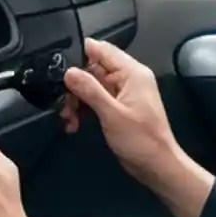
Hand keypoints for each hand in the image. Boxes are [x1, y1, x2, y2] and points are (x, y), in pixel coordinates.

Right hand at [60, 38, 182, 184]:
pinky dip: (84, 109)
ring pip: (91, 85)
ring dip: (76, 100)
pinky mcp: (118, 107)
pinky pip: (96, 100)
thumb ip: (90, 90)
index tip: (58, 69)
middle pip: (93, 69)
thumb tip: (69, 71)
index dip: (79, 55)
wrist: (157, 167)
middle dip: (75, 85)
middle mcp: (128, 78)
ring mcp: (123, 93)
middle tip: (63, 104)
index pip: (101, 49)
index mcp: (132, 72)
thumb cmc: (141, 140)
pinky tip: (73, 123)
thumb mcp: (112, 114)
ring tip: (68, 118)